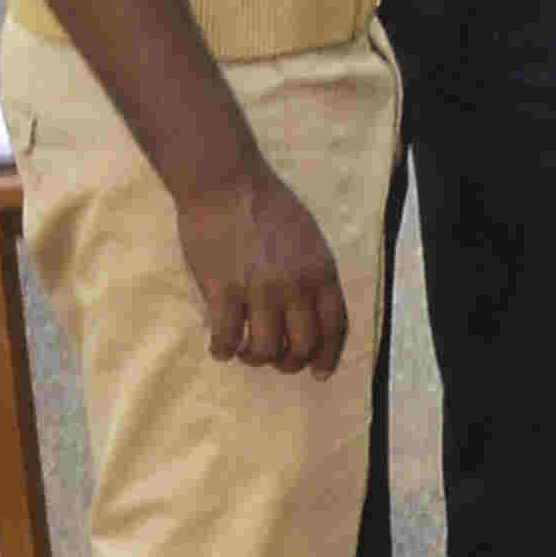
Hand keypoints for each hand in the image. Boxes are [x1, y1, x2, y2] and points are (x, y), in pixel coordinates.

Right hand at [177, 169, 347, 375]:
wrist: (226, 183)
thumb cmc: (267, 206)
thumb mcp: (309, 239)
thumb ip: (313, 274)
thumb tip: (309, 311)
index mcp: (321, 272)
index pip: (334, 327)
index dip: (329, 356)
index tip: (319, 372)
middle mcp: (296, 287)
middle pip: (302, 347)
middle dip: (289, 362)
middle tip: (274, 359)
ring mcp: (260, 292)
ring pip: (265, 351)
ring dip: (255, 358)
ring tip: (244, 349)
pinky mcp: (224, 292)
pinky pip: (227, 339)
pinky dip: (224, 350)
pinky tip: (220, 345)